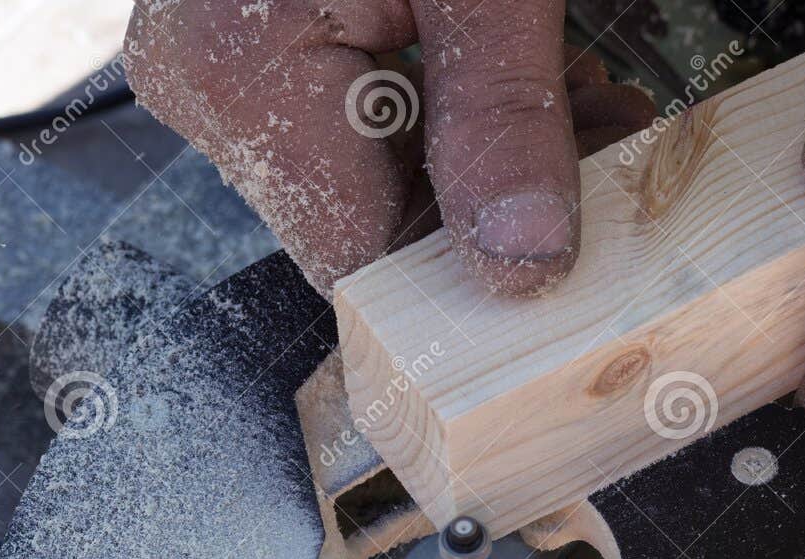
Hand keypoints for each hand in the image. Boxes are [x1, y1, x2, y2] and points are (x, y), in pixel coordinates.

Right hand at [124, 0, 654, 297]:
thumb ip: (503, 116)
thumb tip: (521, 262)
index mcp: (238, 73)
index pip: (355, 259)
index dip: (467, 277)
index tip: (570, 253)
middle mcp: (203, 81)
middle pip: (363, 218)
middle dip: (490, 206)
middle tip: (601, 156)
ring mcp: (218, 58)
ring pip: (368, 172)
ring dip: (480, 160)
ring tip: (580, 109)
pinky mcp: (252, 35)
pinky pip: (354, 114)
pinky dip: (444, 111)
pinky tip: (519, 81)